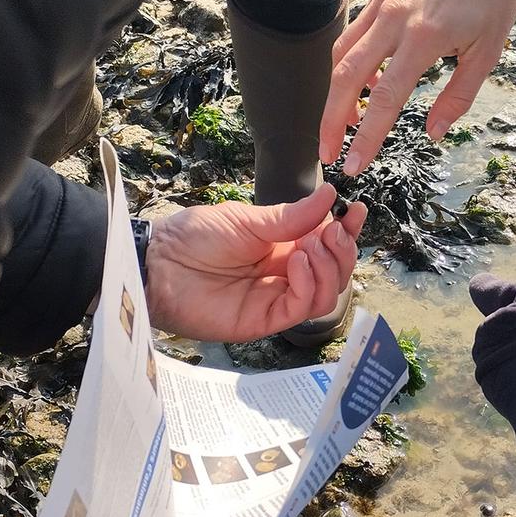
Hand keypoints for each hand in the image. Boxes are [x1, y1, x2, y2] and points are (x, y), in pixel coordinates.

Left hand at [145, 184, 366, 341]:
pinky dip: (308, 284)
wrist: (160, 263)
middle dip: (343, 249)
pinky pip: (301, 308)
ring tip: (314, 246)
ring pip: (325, 294)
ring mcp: (276, 298)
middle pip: (333, 272)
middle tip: (335, 229)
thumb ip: (291, 216)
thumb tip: (329, 196)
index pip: (326, 243)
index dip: (346, 229)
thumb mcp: (247, 220)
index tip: (355, 210)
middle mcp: (284, 274)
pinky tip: (297, 262)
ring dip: (330, 267)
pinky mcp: (265, 320)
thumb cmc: (195, 237)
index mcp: (282, 247)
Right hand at [322, 0, 515, 174]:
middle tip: (327, 153)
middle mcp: (394, 20)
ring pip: (342, 55)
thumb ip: (458, 97)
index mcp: (423, 39)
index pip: (383, 99)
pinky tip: (366, 83)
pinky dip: (349, 63)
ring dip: (336, 94)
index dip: (366, 137)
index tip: (354, 166)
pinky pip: (353, 34)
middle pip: (346, 78)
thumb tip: (433, 134)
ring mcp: (382, 3)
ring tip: (344, 124)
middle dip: (331, 121)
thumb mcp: (487, 53)